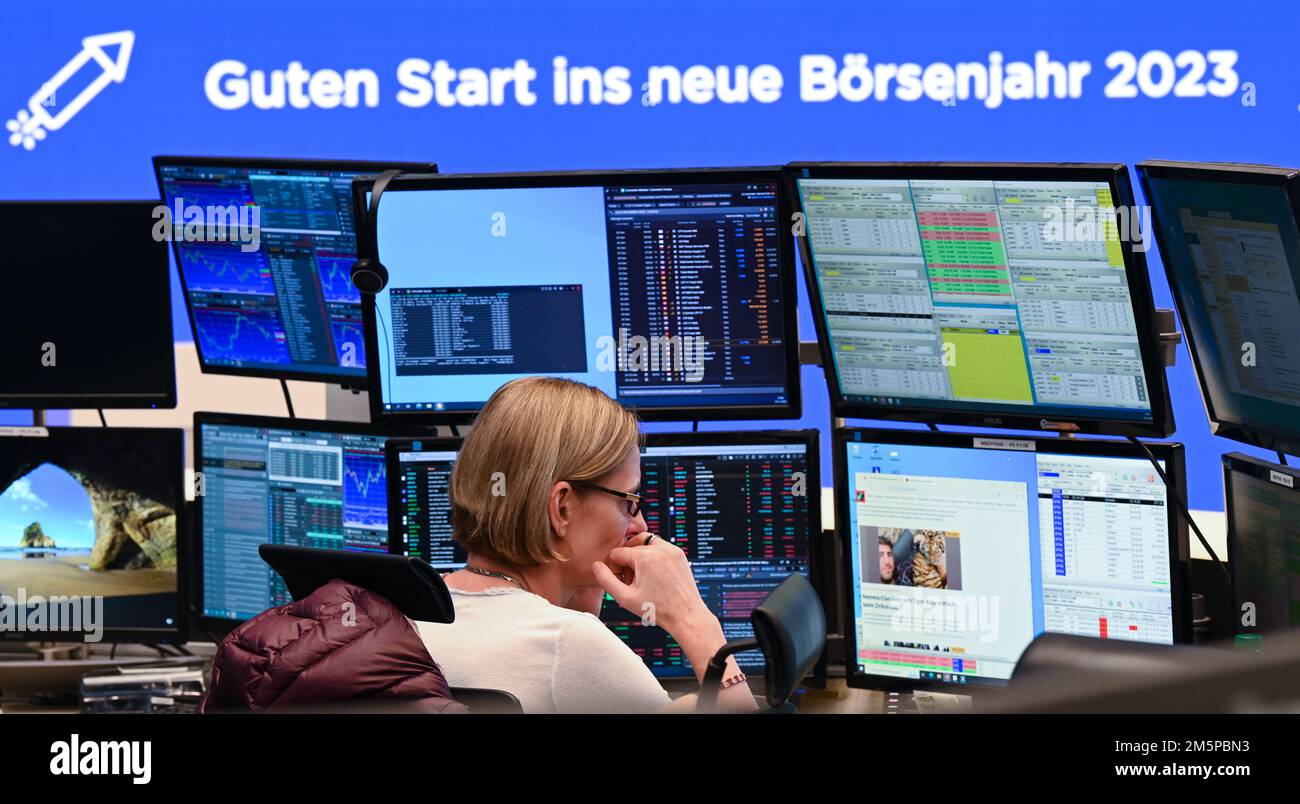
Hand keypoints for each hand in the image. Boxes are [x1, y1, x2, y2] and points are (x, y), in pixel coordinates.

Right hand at [591, 536, 710, 633]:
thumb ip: (605, 580)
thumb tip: (596, 565)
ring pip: (644, 544)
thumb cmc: (657, 609)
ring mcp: (671, 549)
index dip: (615, 570)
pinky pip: (658, 547)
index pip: (617, 553)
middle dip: (627, 563)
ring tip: (643, 577)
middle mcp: (659, 548)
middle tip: (633, 582)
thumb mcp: (624, 598)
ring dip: (639, 557)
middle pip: (630, 547)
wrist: (686, 615)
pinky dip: (652, 557)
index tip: (624, 584)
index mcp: (645, 557)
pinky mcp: (679, 553)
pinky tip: (654, 575)